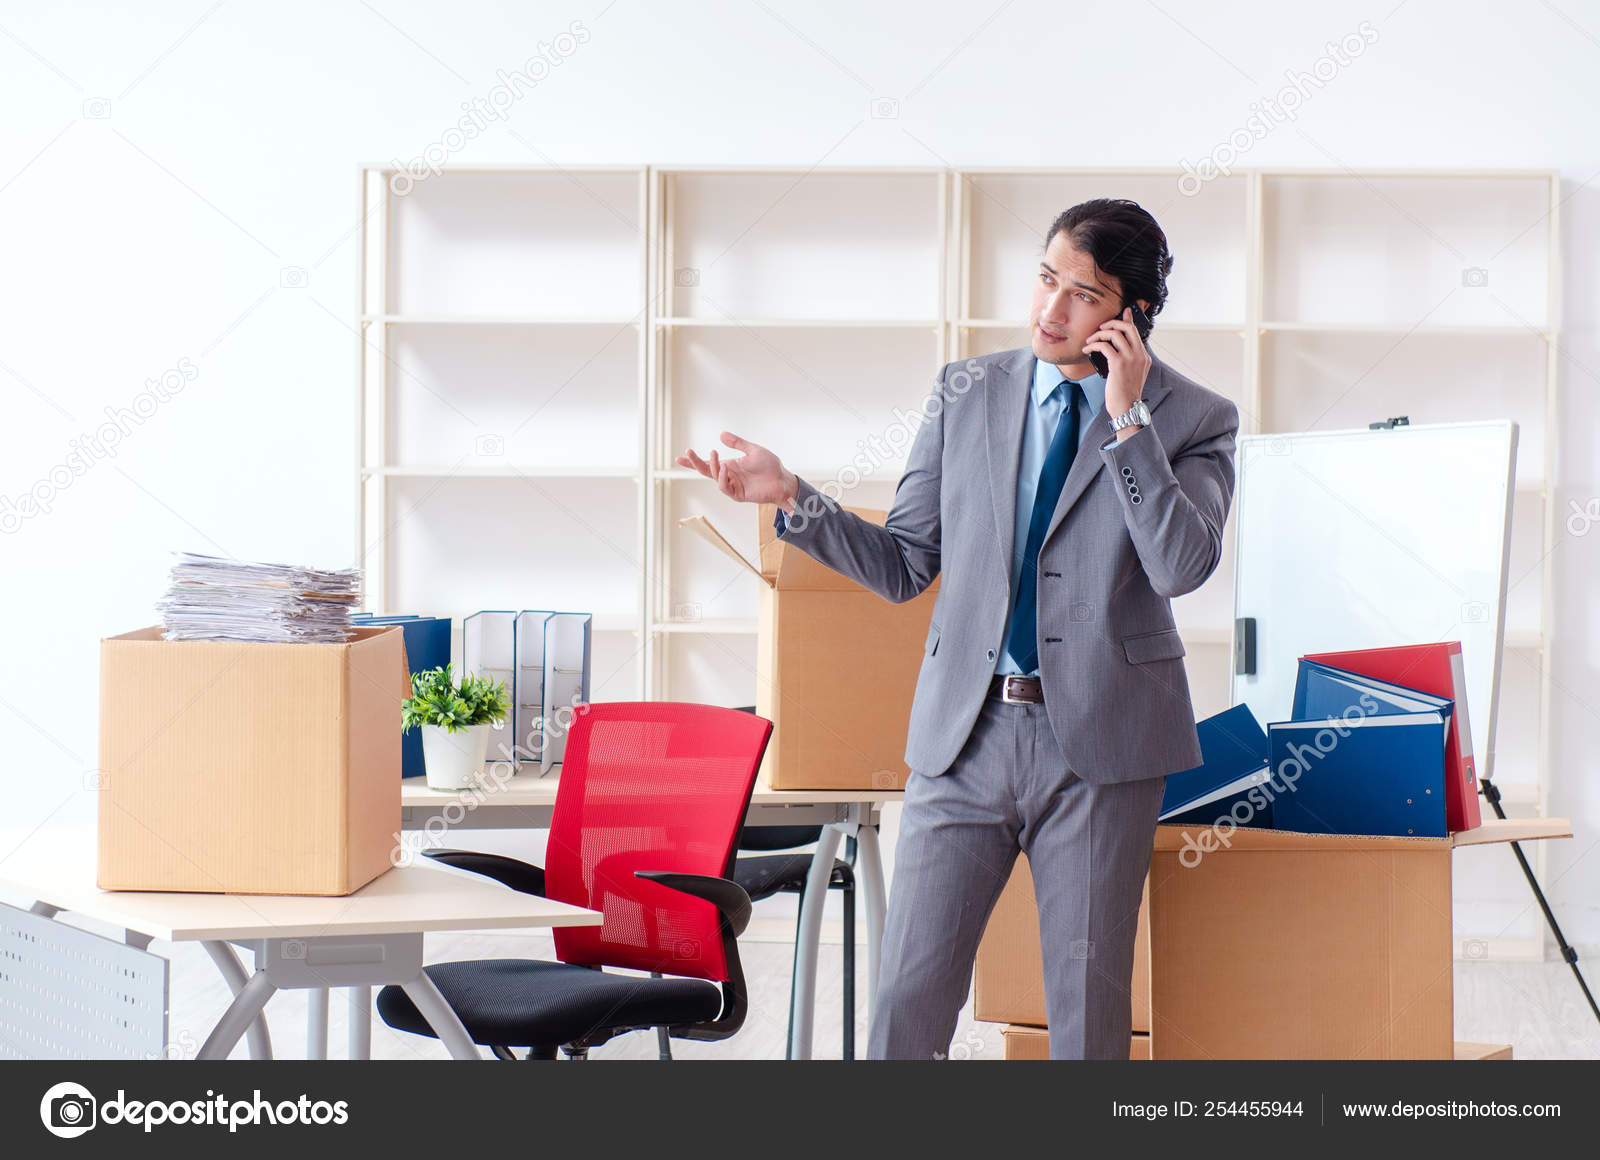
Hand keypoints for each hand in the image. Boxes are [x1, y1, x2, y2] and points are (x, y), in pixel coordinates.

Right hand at [676, 431, 798, 508]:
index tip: (680, 456)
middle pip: (706, 471)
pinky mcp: (739, 494)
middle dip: (695, 463)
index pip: (707, 463)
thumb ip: (737, 443)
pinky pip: (725, 487)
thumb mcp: (753, 450)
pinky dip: (722, 478)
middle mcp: (728, 475)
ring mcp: (733, 485)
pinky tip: (725, 468)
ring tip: (716, 456)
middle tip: (688, 452)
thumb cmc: (770, 466)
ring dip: (713, 466)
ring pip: (715, 477)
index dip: (693, 461)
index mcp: (729, 465)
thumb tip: (721, 434)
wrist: (782, 479)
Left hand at [1083, 306, 1152, 417]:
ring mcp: (1130, 359)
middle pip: (1127, 327)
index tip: (1125, 311)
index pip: (1136, 332)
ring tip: (1090, 341)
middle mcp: (1140, 355)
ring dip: (1099, 335)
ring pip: (1115, 334)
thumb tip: (1116, 349)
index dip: (1129, 319)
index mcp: (1144, 356)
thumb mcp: (1131, 374)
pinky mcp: (1118, 364)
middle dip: (1112, 323)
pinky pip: (1104, 346)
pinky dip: (1093, 345)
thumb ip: (1128, 359)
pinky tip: (1087, 349)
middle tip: (1100, 328)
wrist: (1127, 408)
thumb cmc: (1125, 393)